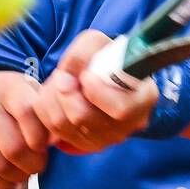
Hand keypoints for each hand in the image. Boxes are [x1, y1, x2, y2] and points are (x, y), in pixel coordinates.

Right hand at [0, 70, 50, 188]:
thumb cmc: (14, 99)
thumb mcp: (32, 96)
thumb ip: (46, 116)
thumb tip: (60, 141)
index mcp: (9, 86)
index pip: (28, 115)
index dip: (41, 140)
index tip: (46, 148)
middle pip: (13, 147)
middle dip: (33, 165)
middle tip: (39, 167)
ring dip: (17, 177)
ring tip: (25, 174)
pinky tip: (8, 180)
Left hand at [35, 30, 158, 154]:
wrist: (105, 72)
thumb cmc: (106, 57)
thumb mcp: (99, 44)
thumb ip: (82, 54)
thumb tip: (66, 76)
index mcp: (142, 99)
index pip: (121, 109)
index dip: (96, 93)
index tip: (86, 76)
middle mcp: (127, 126)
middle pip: (83, 118)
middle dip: (64, 92)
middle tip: (63, 75)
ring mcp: (106, 139)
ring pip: (63, 124)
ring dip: (52, 98)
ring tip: (59, 82)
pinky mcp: (85, 145)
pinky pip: (53, 130)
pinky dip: (47, 109)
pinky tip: (56, 96)